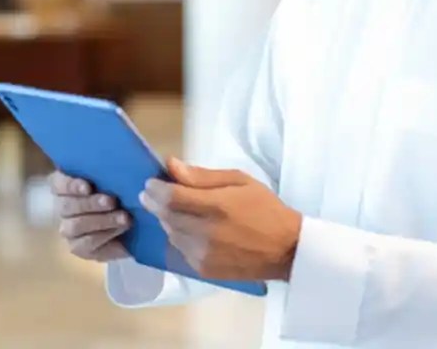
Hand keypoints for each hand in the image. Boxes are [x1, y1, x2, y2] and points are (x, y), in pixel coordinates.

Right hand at [49, 171, 131, 261]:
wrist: (139, 222)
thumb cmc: (127, 191)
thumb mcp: (124, 176)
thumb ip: (119, 166)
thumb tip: (126, 154)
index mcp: (68, 184)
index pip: (57, 183)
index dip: (69, 185)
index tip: (88, 186)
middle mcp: (64, 207)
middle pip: (65, 206)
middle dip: (90, 204)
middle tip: (112, 201)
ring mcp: (69, 229)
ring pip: (75, 226)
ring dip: (100, 221)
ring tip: (124, 218)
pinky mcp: (79, 248)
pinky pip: (84, 244)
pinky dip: (104, 236)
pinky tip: (121, 230)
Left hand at [141, 157, 301, 281]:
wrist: (286, 249)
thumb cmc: (265, 209)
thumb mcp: (239, 181)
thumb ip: (202, 176)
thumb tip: (171, 165)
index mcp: (216, 206)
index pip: (171, 197)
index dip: (155, 188)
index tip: (150, 182)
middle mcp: (206, 233)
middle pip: (166, 216)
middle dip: (155, 202)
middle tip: (152, 193)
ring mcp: (203, 254)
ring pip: (170, 233)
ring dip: (167, 220)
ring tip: (175, 210)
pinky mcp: (203, 270)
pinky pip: (180, 249)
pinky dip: (179, 237)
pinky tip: (189, 229)